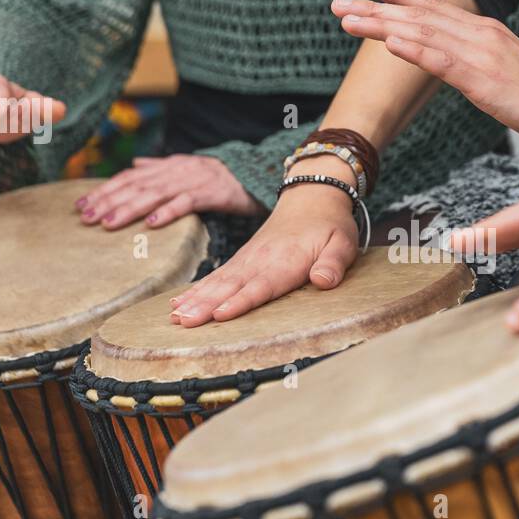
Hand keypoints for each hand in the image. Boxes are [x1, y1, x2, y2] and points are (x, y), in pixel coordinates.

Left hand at [75, 155, 262, 228]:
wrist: (254, 172)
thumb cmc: (217, 176)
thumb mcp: (185, 167)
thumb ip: (159, 166)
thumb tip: (135, 164)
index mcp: (167, 166)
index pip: (129, 178)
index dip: (104, 191)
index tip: (81, 205)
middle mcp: (175, 171)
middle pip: (136, 186)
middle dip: (108, 201)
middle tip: (85, 218)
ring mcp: (192, 181)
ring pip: (154, 194)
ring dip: (129, 208)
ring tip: (108, 224)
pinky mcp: (211, 193)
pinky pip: (186, 203)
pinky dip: (168, 212)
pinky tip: (151, 223)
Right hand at [168, 158, 358, 326]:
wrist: (312, 196)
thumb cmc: (331, 225)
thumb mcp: (343, 243)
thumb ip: (334, 263)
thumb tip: (324, 281)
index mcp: (286, 260)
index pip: (261, 285)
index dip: (241, 301)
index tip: (220, 315)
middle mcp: (261, 260)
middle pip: (231, 286)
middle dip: (206, 305)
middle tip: (184, 322)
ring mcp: (248, 259)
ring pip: (218, 282)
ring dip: (195, 299)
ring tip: (175, 317)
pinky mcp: (242, 260)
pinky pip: (216, 276)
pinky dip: (196, 290)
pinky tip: (178, 303)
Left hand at [334, 0, 518, 149]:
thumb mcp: (504, 74)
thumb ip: (476, 63)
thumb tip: (450, 62)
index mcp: (484, 33)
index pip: (432, 9)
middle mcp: (479, 35)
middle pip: (419, 15)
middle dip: (375, 7)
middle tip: (337, 2)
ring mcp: (482, 55)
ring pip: (423, 33)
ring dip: (383, 25)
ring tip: (349, 20)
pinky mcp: (485, 80)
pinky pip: (444, 61)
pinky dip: (415, 49)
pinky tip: (391, 42)